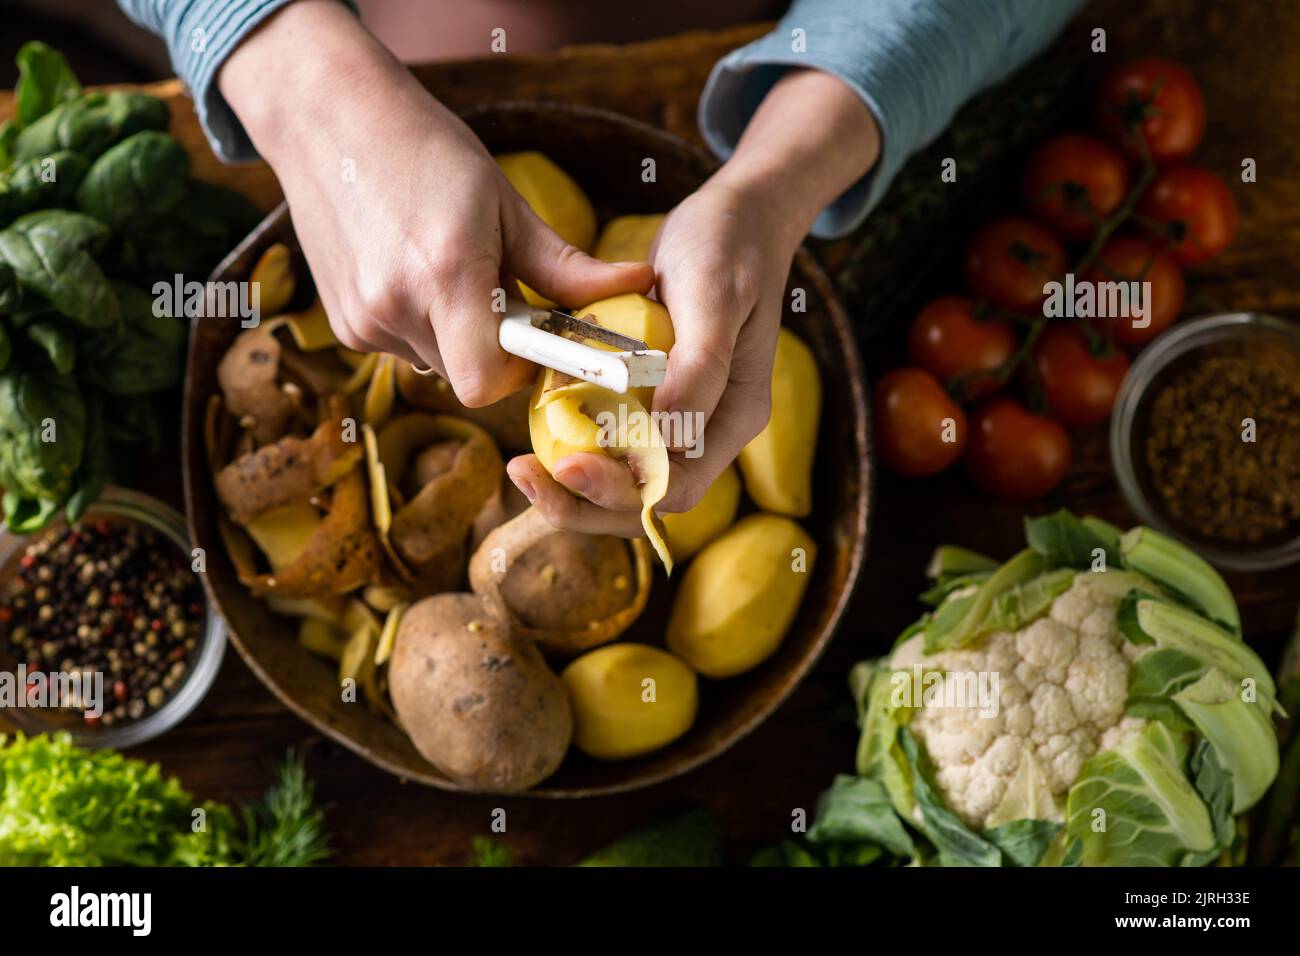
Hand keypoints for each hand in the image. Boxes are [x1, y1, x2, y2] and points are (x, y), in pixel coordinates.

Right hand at [219, 1, 652, 406]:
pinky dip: (420, 324)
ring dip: (457, 335)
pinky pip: (402, 348)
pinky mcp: (341, 326)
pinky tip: (410, 270)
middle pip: (468, 376)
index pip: (487, 384)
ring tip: (448, 269)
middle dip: (495, 347)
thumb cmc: (427, 150)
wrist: (328, 118)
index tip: (534, 336)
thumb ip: (566, 265)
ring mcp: (361, 321)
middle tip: (499, 290)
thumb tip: (637, 284)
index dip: (519, 373)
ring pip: (437, 363)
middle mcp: (396, 307)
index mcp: (446, 274)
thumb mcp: (504, 202)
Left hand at [509, 69, 879, 538]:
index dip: (618, 490)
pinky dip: (577, 449)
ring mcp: (683, 418)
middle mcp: (709, 430)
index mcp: (733, 416)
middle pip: (644, 498)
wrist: (737, 219)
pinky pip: (614, 444)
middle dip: (582, 502)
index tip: (566, 467)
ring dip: (573, 485)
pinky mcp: (655, 401)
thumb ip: (700, 365)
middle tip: (523, 474)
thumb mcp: (713, 294)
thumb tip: (668, 430)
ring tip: (522, 467)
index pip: (674, 486)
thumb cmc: (728, 246)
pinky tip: (538, 432)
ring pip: (625, 480)